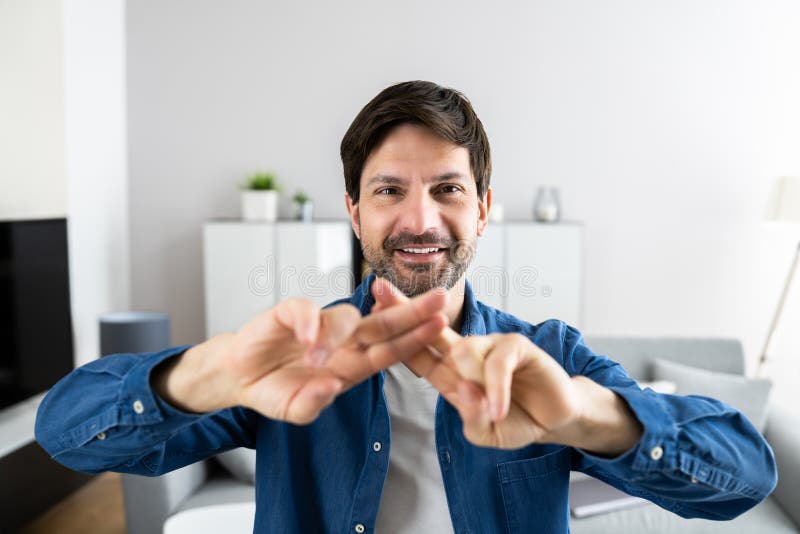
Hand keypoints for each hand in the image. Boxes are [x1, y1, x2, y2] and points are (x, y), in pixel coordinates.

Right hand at [156, 278, 447, 423]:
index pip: (392, 350)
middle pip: (383, 324)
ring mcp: (318, 325)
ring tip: (314, 358)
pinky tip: (305, 335)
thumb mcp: (294, 410)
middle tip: (439, 298)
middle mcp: (343, 342)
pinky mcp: (289, 313)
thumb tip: (328, 388)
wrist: (239, 377)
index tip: (441, 324)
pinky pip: (304, 310)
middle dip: (412, 312)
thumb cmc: (275, 390)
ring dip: (335, 334)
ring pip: (344, 318)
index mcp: (353, 364)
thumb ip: (311, 405)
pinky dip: (307, 320)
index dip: (416, 338)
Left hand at [374, 288, 641, 452]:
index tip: (370, 316)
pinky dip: (496, 390)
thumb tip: (467, 395)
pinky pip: (496, 363)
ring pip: (466, 354)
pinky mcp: (516, 345)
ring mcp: (490, 346)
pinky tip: (498, 409)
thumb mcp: (487, 433)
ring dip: (474, 386)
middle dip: (404, 309)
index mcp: (451, 372)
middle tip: (379, 288)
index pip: (416, 352)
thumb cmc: (516, 420)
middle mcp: (467, 353)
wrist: (555, 419)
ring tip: (492, 412)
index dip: (394, 335)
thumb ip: (472, 420)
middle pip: (429, 328)